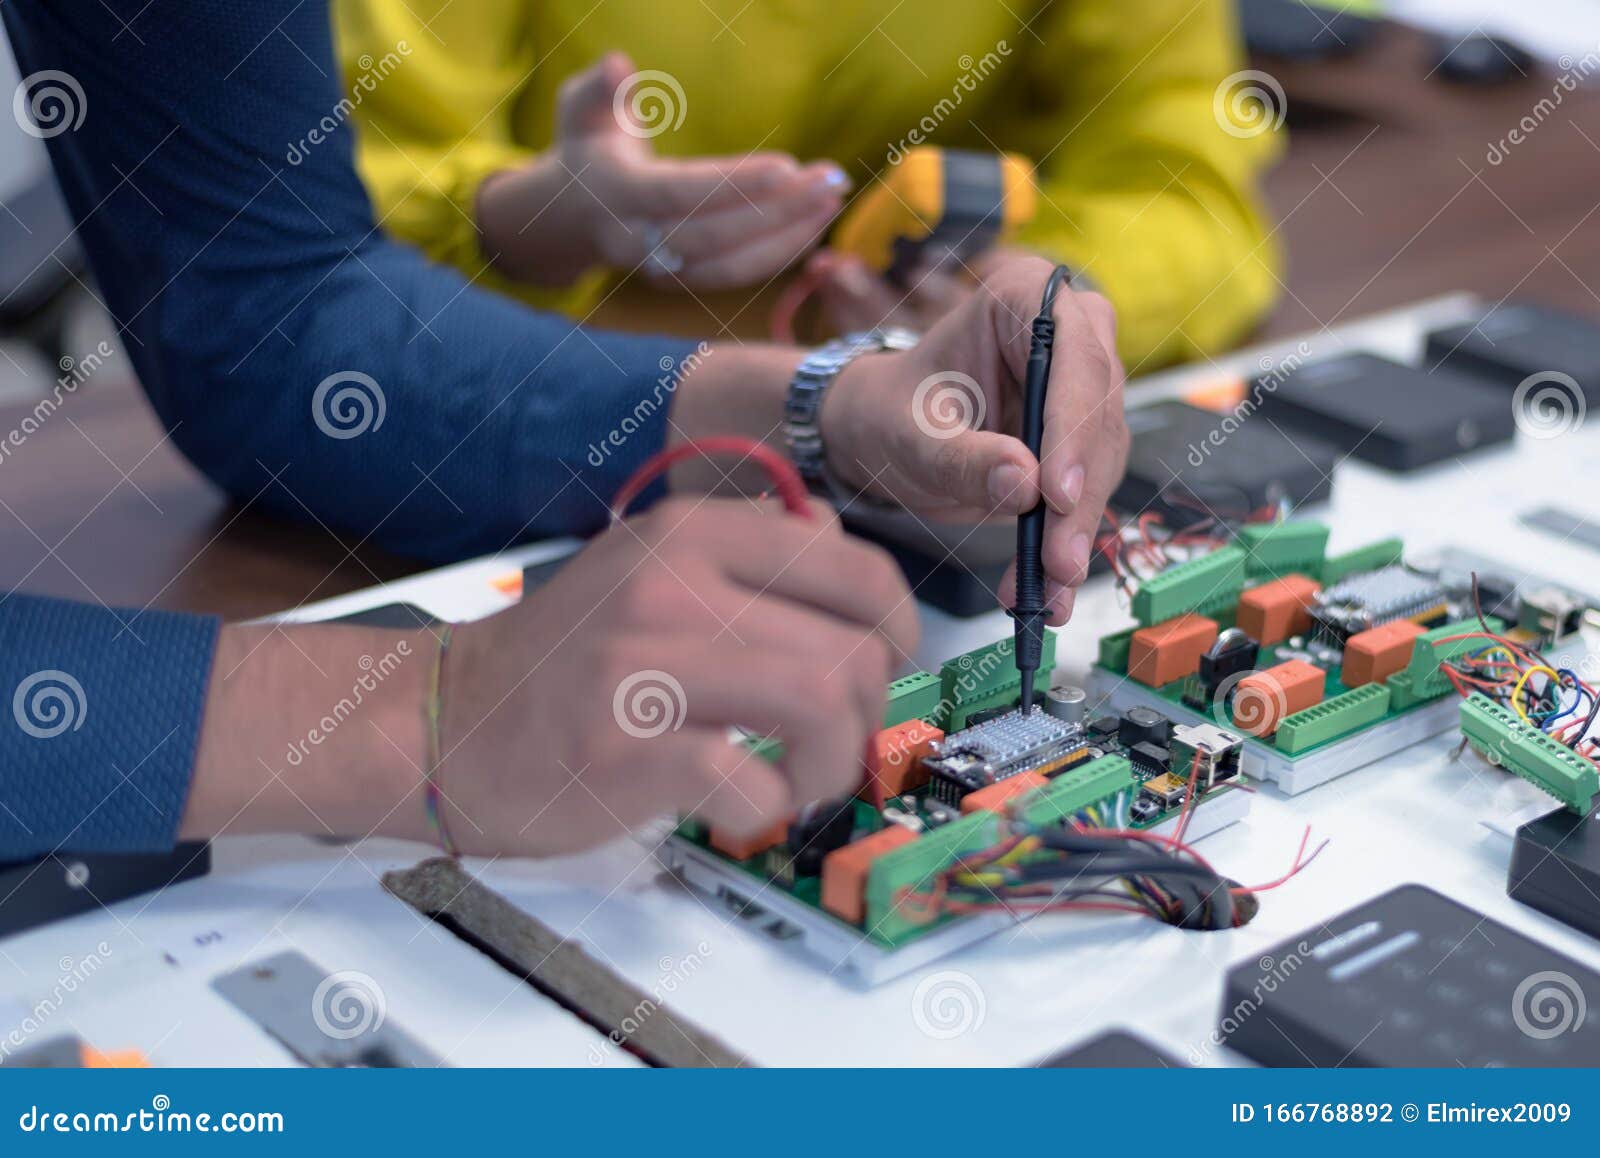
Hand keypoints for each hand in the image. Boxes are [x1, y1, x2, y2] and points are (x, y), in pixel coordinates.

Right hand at [435, 498, 916, 855]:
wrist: (445, 721)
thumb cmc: (566, 662)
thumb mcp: (653, 569)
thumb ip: (750, 555)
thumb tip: (842, 550)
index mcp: (691, 533)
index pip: (858, 568)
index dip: (896, 634)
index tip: (875, 673)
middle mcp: (671, 583)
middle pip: (854, 649)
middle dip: (866, 719)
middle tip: (824, 746)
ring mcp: (643, 664)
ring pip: (821, 703)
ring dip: (828, 765)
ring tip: (791, 782)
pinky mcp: (620, 749)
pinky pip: (749, 781)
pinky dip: (765, 808)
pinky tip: (736, 806)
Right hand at [477, 53, 847, 291]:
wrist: (570, 215)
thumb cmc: (588, 145)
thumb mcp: (581, 109)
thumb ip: (600, 87)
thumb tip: (620, 65)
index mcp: (616, 194)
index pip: (682, 193)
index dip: (735, 185)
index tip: (788, 167)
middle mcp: (638, 241)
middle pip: (716, 234)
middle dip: (779, 210)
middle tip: (832, 179)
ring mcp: (662, 268)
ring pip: (732, 263)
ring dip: (789, 234)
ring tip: (832, 197)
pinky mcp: (685, 280)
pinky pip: (737, 274)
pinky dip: (779, 251)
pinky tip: (815, 221)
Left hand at [820, 254, 1126, 625]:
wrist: (885, 433)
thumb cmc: (890, 412)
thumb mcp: (910, 434)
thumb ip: (962, 457)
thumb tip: (1023, 485)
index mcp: (1023, 297)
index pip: (1072, 358)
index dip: (1072, 428)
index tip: (1056, 494)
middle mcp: (1070, 332)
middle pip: (1098, 415)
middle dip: (1078, 497)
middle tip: (1058, 561)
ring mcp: (1084, 388)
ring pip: (1103, 463)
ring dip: (1077, 532)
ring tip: (1046, 589)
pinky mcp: (1085, 440)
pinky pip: (1090, 494)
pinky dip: (1069, 543)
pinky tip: (1048, 589)